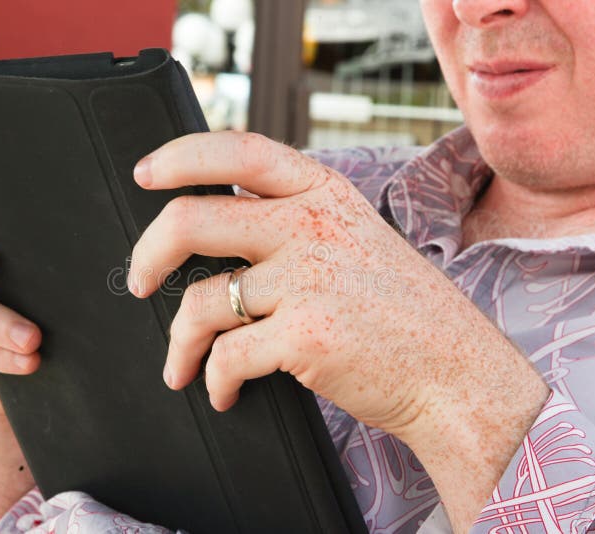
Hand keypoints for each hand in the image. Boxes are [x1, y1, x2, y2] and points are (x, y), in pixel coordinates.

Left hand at [128, 132, 531, 434]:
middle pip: (192, 221)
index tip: (147, 173)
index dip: (182, 156)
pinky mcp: (303, 337)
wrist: (457, 375)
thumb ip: (299, 225)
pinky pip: (225, 357)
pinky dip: (214, 381)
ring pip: (199, 303)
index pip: (240, 152)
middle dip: (147, 255)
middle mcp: (312, 228)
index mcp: (325, 196)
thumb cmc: (406, 313)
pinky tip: (224, 392)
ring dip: (179, 344)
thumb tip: (221, 235)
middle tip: (138, 282)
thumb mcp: (359, 241)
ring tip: (182, 366)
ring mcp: (307, 281)